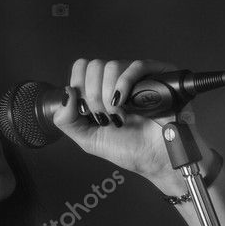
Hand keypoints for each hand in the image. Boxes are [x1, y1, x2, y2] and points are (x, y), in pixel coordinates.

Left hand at [53, 58, 218, 196]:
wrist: (156, 159)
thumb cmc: (128, 149)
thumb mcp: (88, 139)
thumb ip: (67, 120)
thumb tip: (66, 92)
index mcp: (101, 89)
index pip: (82, 67)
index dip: (79, 86)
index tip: (86, 111)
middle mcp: (118, 79)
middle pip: (93, 66)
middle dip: (93, 96)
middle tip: (105, 118)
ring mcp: (138, 76)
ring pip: (111, 66)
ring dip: (108, 96)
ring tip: (119, 116)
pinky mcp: (159, 74)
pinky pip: (136, 65)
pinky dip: (123, 84)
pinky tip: (123, 102)